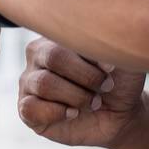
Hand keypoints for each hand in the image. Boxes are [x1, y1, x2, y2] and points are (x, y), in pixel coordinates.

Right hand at [17, 37, 147, 148]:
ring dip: (76, 96)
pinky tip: (73, 113)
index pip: (66, 35)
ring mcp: (29, 81)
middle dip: (86, 77)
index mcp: (57, 34)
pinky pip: (30, 108)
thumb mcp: (121, 56)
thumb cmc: (118, 79)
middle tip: (105, 86)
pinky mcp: (27, 109)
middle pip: (53, 58)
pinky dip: (58, 112)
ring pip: (44, 83)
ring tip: (93, 102)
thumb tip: (97, 34)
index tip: (112, 68)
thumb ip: (109, 39)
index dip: (91, 56)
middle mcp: (38, 55)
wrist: (121, 113)